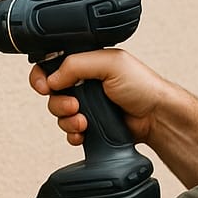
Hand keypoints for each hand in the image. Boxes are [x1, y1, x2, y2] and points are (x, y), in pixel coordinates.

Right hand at [32, 48, 197, 189]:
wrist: (155, 117)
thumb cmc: (142, 86)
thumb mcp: (109, 64)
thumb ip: (76, 64)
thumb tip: (51, 78)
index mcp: (86, 63)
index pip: (52, 65)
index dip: (42, 76)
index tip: (44, 86)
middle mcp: (83, 83)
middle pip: (51, 93)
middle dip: (58, 102)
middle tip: (74, 106)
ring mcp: (86, 105)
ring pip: (58, 114)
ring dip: (67, 120)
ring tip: (84, 122)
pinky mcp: (90, 125)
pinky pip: (69, 132)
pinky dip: (73, 134)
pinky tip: (84, 133)